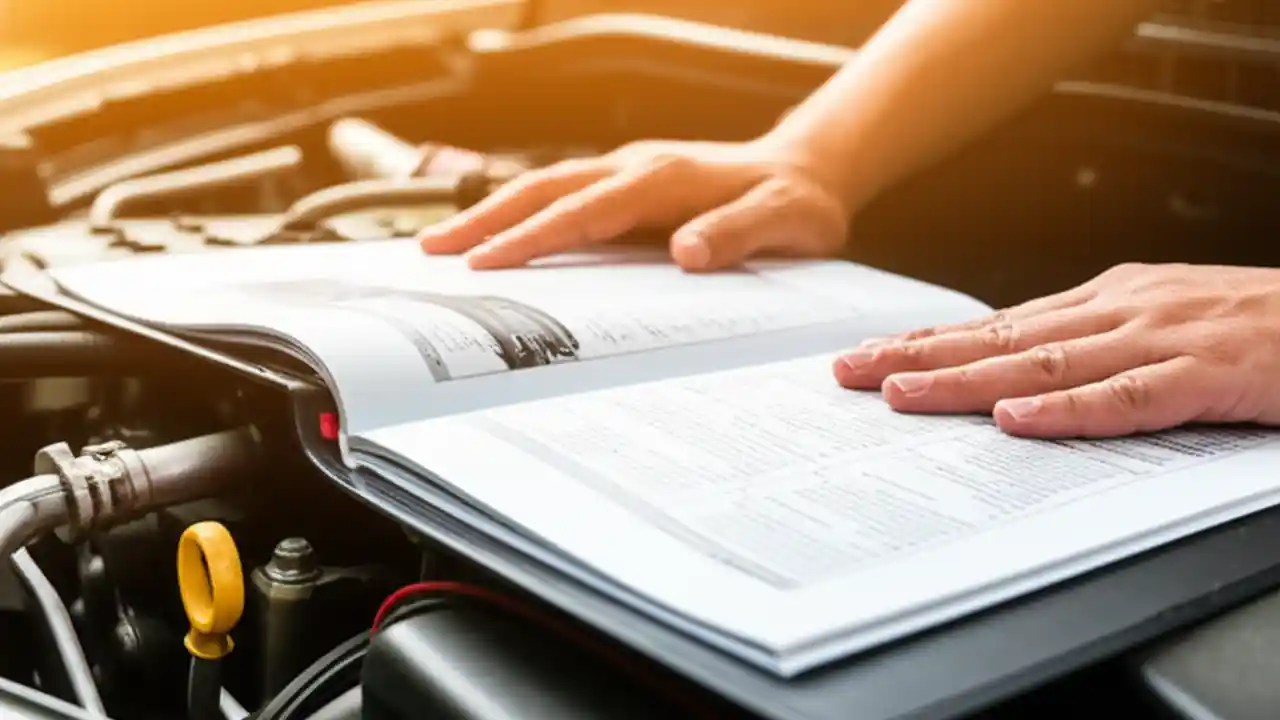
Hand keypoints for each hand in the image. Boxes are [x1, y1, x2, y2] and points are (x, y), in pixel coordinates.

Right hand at [417, 139, 850, 271]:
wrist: (809, 171)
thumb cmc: (799, 203)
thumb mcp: (788, 222)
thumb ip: (739, 234)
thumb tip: (685, 252)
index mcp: (666, 178)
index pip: (585, 210)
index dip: (534, 237)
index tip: (487, 263)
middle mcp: (637, 168)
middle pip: (547, 188)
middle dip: (486, 218)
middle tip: (431, 251)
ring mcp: (628, 173)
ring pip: (547, 187)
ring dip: (493, 212)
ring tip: (441, 243)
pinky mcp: (627, 186)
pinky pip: (564, 196)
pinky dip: (522, 214)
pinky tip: (496, 236)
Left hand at [833, 263, 1279, 437]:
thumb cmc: (1257, 325)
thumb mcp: (1163, 324)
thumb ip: (1097, 348)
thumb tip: (1020, 379)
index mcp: (1108, 302)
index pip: (999, 326)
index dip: (932, 342)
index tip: (870, 356)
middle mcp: (1120, 311)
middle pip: (1001, 339)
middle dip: (920, 357)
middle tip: (850, 372)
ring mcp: (1163, 338)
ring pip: (1045, 363)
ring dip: (968, 381)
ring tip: (902, 393)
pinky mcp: (1210, 372)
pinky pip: (1130, 397)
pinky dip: (1070, 411)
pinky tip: (1020, 421)